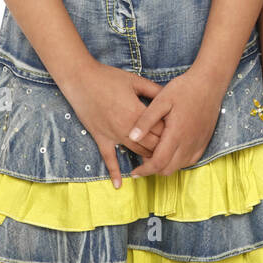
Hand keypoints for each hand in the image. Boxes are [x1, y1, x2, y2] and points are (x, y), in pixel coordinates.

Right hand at [62, 59, 165, 187]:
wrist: (81, 79)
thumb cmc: (109, 77)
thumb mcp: (135, 81)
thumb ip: (154, 90)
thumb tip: (171, 96)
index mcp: (137, 112)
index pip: (161, 129)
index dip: (172, 132)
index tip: (181, 133)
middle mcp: (127, 127)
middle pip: (151, 144)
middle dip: (164, 148)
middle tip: (175, 151)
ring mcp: (113, 134)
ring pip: (136, 151)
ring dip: (148, 158)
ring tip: (159, 164)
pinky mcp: (101, 138)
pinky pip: (109, 158)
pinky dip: (114, 172)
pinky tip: (119, 185)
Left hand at [126, 68, 227, 177]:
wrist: (210, 83)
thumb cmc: (184, 89)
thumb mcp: (161, 100)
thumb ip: (146, 120)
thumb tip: (131, 137)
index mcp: (176, 134)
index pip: (158, 163)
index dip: (144, 170)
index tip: (134, 172)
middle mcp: (188, 143)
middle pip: (168, 169)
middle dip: (153, 170)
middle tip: (142, 161)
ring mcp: (198, 143)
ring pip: (179, 166)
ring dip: (165, 166)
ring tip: (154, 155)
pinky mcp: (204, 141)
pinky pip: (190, 160)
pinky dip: (178, 162)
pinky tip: (171, 152)